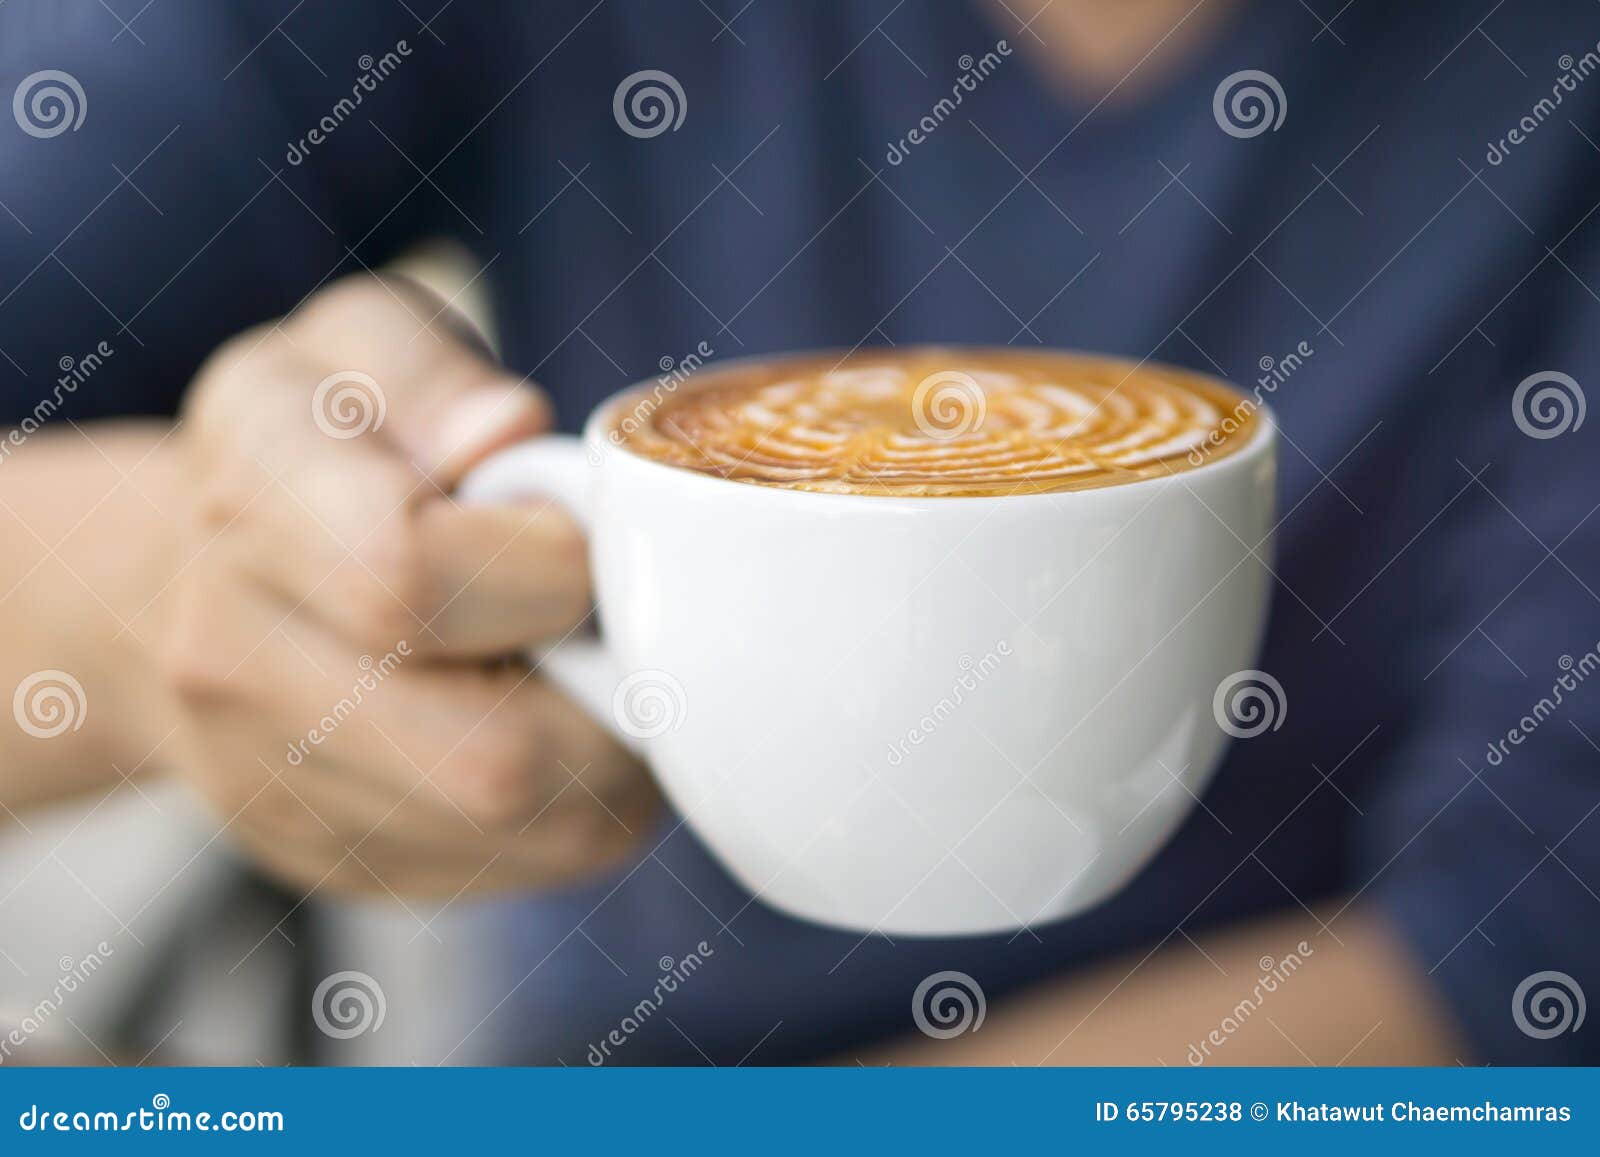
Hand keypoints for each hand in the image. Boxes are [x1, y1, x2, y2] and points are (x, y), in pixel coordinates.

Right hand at [155, 275, 659, 896]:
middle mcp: (237, 662)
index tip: (563, 534)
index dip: (543, 562)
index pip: (407, 574)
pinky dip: (575, 800)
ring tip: (577, 669)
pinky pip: (515, 864)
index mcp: (251, 497)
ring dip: (605, 754)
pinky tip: (545, 723)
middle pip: (488, 757)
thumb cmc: (314, 457)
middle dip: (600, 691)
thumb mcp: (356, 352)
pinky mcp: (336, 863)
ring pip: (521, 830)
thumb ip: (432, 372)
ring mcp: (277, 786)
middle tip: (598, 622)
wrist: (191, 593)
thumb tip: (506, 440)